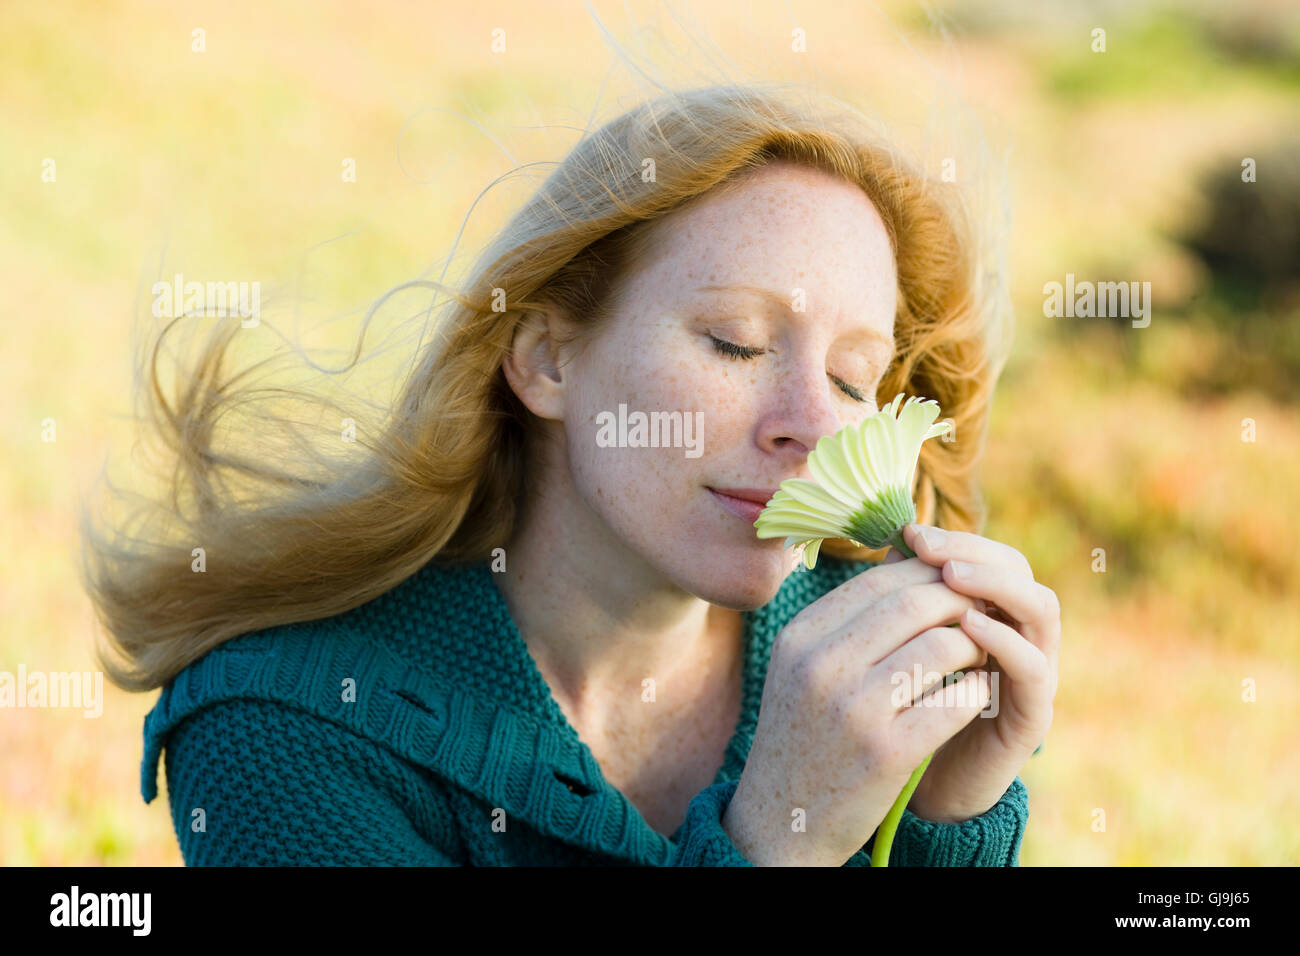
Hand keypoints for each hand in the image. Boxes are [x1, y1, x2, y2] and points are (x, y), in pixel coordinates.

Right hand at [724, 555, 989, 864]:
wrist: (780, 823)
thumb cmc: (803, 736)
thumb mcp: (802, 669)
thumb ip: (845, 621)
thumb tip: (909, 562)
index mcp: (799, 636)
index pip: (879, 580)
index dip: (928, 575)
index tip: (955, 586)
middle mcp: (821, 665)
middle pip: (914, 603)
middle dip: (960, 602)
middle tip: (983, 614)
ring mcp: (853, 708)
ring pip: (942, 646)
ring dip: (975, 646)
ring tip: (980, 656)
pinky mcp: (887, 752)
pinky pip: (956, 701)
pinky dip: (977, 691)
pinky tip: (976, 696)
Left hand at [896, 522, 1059, 823]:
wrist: (917, 794)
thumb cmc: (898, 715)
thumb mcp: (890, 652)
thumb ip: (899, 605)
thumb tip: (891, 546)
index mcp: (986, 614)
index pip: (986, 555)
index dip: (952, 539)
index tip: (907, 532)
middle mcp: (1017, 636)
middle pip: (1019, 570)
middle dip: (973, 551)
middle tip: (928, 547)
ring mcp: (1031, 674)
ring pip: (1040, 608)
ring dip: (996, 586)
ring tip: (950, 577)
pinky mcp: (1032, 716)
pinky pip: (1033, 668)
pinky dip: (1004, 641)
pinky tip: (968, 627)